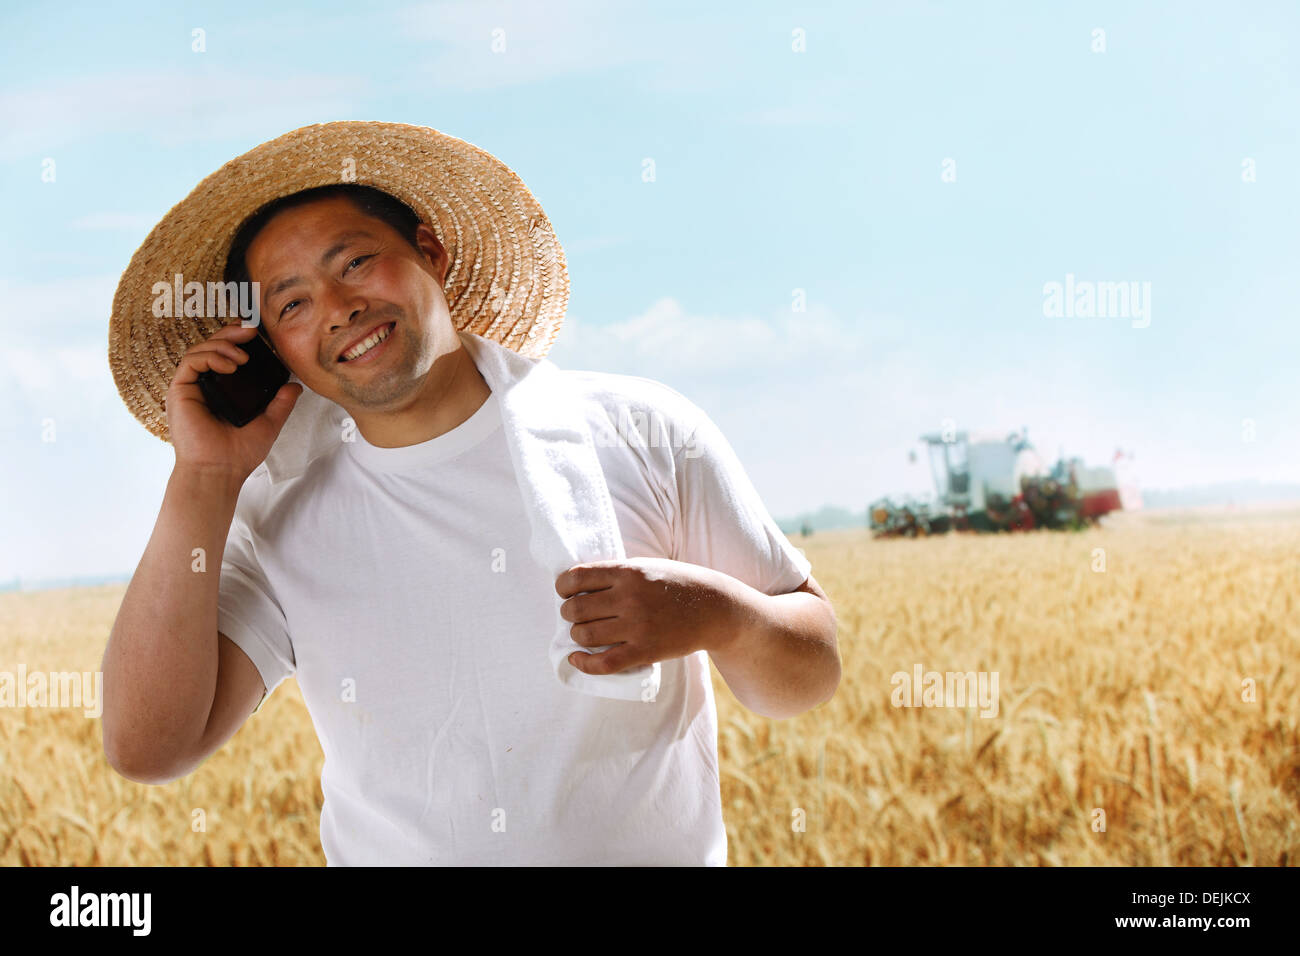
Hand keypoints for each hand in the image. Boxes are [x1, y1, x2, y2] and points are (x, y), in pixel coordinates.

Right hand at [166, 323, 301, 481]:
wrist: (220, 471)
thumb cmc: (238, 453)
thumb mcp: (268, 423)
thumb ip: (280, 404)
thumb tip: (295, 385)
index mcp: (221, 390)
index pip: (225, 356)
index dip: (237, 340)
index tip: (256, 334)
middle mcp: (203, 386)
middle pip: (211, 347)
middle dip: (230, 334)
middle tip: (251, 331)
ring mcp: (190, 387)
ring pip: (200, 349)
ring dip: (223, 345)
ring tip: (243, 357)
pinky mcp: (180, 390)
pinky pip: (191, 362)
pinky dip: (211, 357)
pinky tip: (231, 365)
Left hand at [555, 558, 744, 674]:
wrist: (714, 608)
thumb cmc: (678, 583)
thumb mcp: (648, 565)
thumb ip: (617, 574)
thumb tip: (578, 585)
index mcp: (628, 572)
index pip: (576, 578)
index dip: (562, 587)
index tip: (564, 592)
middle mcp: (629, 598)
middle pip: (575, 609)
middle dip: (568, 613)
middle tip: (575, 615)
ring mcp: (637, 626)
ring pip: (584, 635)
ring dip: (576, 636)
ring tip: (583, 633)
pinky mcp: (645, 651)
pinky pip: (603, 663)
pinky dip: (583, 663)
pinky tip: (577, 659)